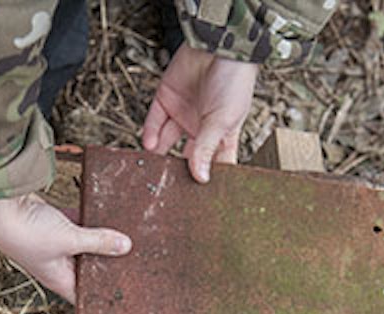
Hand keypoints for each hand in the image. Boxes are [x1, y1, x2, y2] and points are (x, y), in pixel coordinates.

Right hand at [0, 194, 131, 302]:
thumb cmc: (25, 233)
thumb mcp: (70, 239)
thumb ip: (99, 242)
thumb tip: (125, 246)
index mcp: (58, 279)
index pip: (83, 297)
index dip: (99, 299)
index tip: (121, 297)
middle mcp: (56, 265)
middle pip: (87, 269)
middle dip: (105, 264)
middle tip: (131, 262)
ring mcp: (54, 244)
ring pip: (82, 245)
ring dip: (98, 239)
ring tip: (123, 236)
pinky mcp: (52, 223)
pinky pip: (76, 223)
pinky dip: (87, 219)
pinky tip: (103, 213)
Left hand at [142, 45, 259, 182]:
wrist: (219, 44)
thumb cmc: (234, 82)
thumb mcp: (222, 121)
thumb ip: (206, 149)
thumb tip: (199, 178)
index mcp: (221, 137)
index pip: (212, 165)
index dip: (205, 181)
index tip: (195, 198)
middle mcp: (200, 129)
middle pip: (184, 157)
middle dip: (175, 171)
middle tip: (164, 188)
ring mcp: (181, 115)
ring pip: (165, 142)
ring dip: (157, 155)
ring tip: (150, 168)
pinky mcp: (165, 100)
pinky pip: (153, 122)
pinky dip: (150, 133)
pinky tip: (149, 144)